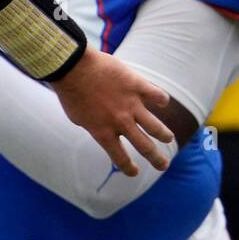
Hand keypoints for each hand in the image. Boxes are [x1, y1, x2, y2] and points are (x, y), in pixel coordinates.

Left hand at [48, 48, 173, 175]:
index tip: (134, 172)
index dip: (128, 168)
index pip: (120, 157)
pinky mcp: (137, 86)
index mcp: (103, 133)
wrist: (72, 67)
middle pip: (145, 147)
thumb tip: (102, 130)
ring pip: (156, 127)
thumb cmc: (70, 93)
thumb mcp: (78, 118)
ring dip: (164, 135)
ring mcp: (131, 104)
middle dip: (156, 159)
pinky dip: (161, 99)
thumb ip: (93, 126)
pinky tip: (162, 101)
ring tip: (168, 138)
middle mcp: (120, 122)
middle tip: (163, 165)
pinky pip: (158, 96)